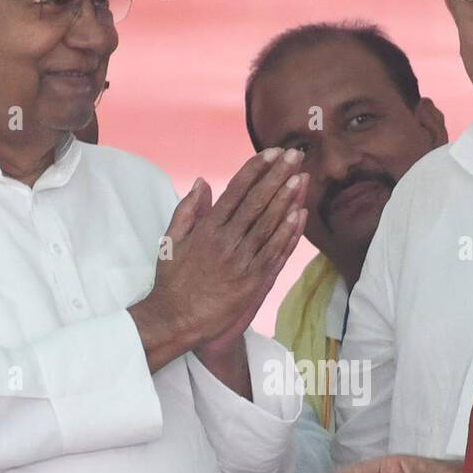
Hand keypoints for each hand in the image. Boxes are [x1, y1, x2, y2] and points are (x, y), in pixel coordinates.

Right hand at [139, 149, 308, 357]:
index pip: (236, 191)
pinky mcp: (253, 280)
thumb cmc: (172, 280)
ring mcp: (242, 260)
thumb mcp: (170, 241)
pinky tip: (300, 216)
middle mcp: (226, 240)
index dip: (255, 170)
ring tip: (302, 178)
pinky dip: (288, 233)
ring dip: (287, 199)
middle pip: (257, 202)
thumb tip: (202, 182)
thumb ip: (187, 210)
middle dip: (277, 176)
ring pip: (269, 224)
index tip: (272, 153)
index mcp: (207, 228)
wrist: (177, 319)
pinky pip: (274, 252)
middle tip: (295, 156)